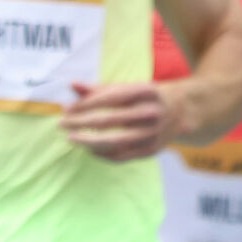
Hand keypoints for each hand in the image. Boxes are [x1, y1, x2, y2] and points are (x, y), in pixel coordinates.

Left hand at [59, 80, 174, 161]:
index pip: (110, 98)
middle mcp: (151, 112)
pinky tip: (88, 149)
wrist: (181, 111)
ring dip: (88, 141)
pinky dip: (102, 154)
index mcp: (145, 91)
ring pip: (115, 142)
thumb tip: (71, 85)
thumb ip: (98, 88)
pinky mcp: (152, 150)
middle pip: (110, 120)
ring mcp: (153, 133)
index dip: (86, 104)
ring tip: (71, 138)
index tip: (66, 109)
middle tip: (60, 124)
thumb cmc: (144, 96)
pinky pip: (122, 156)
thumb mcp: (126, 88)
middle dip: (81, 123)